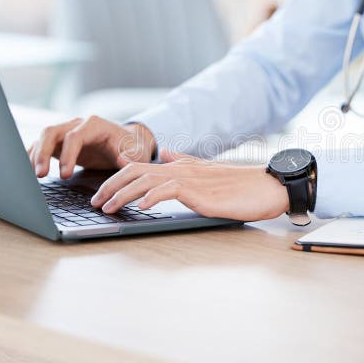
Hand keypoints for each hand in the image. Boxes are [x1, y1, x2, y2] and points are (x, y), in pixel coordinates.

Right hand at [27, 115, 154, 178]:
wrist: (127, 142)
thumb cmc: (131, 147)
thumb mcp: (136, 151)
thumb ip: (131, 156)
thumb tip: (124, 162)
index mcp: (95, 125)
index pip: (75, 136)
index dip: (68, 155)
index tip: (65, 175)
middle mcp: (77, 124)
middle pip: (51, 132)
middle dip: (43, 153)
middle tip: (40, 175)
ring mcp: (66, 132)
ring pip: (43, 138)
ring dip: (35, 155)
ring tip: (33, 177)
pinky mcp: (60, 143)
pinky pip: (41, 146)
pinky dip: (33, 157)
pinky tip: (29, 172)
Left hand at [90, 148, 290, 221]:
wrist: (268, 188)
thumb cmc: (242, 187)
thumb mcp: (207, 173)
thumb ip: (185, 163)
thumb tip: (166, 155)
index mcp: (181, 167)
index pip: (140, 166)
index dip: (117, 177)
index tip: (100, 192)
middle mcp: (182, 170)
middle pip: (136, 170)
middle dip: (111, 186)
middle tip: (95, 203)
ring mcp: (191, 180)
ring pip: (146, 180)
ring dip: (122, 194)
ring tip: (108, 207)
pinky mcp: (200, 193)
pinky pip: (169, 191)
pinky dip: (151, 197)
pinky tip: (139, 207)